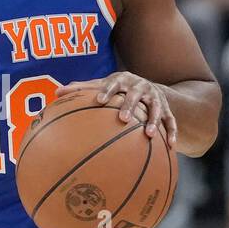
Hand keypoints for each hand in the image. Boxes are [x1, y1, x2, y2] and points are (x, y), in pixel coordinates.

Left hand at [56, 73, 176, 147]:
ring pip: (156, 109)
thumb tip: (56, 93)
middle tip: (123, 119)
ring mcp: (155, 98)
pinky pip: (171, 122)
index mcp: (123, 80)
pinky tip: (171, 147)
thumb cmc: (117, 89)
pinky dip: (172, 133)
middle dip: (130, 106)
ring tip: (148, 135)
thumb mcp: (102, 85)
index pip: (113, 83)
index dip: (107, 91)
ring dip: (153, 121)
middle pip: (135, 95)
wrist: (148, 87)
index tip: (99, 101)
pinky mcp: (167, 109)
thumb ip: (82, 89)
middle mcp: (140, 87)